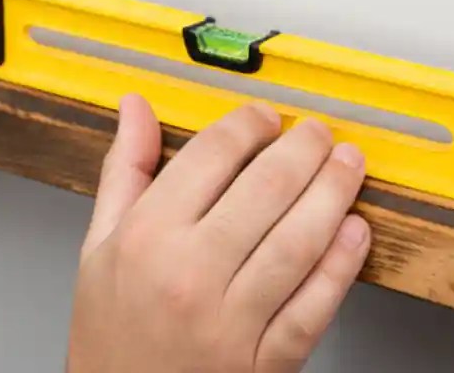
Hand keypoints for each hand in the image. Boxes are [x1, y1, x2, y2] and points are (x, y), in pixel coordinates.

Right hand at [68, 96, 371, 371]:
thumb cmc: (112, 335)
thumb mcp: (99, 247)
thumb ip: (125, 172)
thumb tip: (135, 107)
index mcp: (145, 238)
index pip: (211, 154)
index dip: (249, 124)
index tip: (265, 118)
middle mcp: (189, 275)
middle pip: (267, 187)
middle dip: (306, 148)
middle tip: (319, 134)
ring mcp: (232, 322)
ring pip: (300, 240)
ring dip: (335, 193)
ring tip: (347, 166)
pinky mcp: (266, 362)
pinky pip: (315, 304)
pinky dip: (343, 264)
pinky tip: (355, 232)